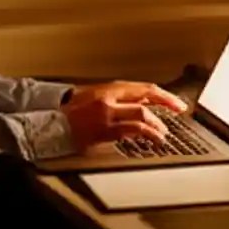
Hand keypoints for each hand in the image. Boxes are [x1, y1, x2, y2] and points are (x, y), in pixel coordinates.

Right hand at [61, 81, 188, 151]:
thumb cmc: (72, 111)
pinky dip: (146, 135)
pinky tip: (152, 139)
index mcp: (109, 88)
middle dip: (166, 104)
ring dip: (156, 126)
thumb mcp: (97, 96)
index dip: (164, 95)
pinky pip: (131, 131)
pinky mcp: (103, 131)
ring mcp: (106, 115)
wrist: (50, 122)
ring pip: (141, 116)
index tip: (177, 102)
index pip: (144, 88)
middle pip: (146, 99)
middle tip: (178, 111)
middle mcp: (109, 99)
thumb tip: (144, 102)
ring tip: (163, 133)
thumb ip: (119, 98)